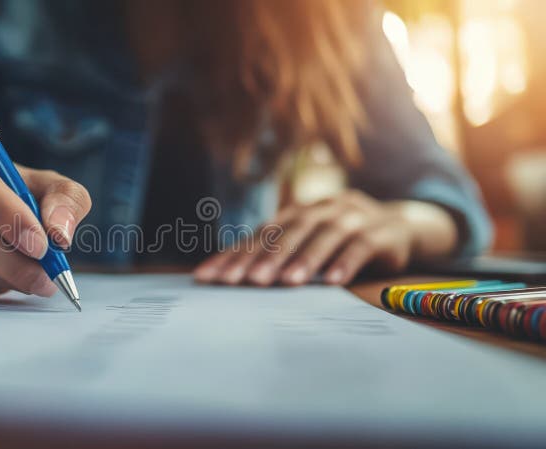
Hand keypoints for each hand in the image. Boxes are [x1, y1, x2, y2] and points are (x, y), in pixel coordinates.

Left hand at [193, 190, 455, 285]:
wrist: (398, 226)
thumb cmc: (339, 240)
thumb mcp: (307, 243)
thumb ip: (277, 256)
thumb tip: (231, 280)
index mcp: (296, 213)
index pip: (259, 235)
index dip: (234, 255)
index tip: (209, 278)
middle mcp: (320, 210)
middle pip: (287, 233)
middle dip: (264, 257)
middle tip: (244, 281)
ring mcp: (351, 218)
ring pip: (323, 236)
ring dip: (304, 259)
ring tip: (286, 283)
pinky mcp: (380, 233)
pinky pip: (361, 246)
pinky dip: (346, 263)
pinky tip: (333, 282)